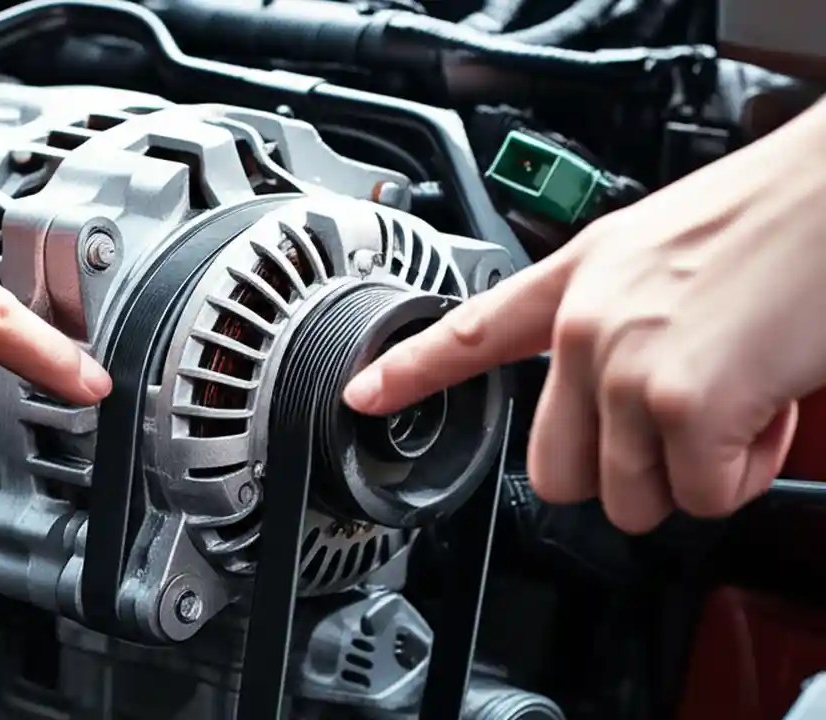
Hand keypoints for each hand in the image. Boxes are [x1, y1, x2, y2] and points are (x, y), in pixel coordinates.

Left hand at [344, 101, 825, 532]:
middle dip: (624, 474)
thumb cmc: (773, 218)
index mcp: (575, 281)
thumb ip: (613, 319)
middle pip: (556, 473)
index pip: (470, 331)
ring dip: (695, 469)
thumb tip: (615, 393)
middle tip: (681, 430)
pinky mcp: (684, 404)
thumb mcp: (657, 249)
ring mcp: (628, 368)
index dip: (409, 371)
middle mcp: (586, 329)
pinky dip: (744, 470)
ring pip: (634, 496)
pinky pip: (702, 495)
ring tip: (739, 397)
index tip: (363, 395)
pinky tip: (767, 405)